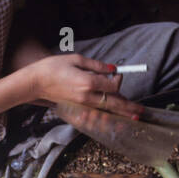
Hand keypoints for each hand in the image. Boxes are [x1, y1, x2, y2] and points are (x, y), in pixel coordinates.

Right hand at [28, 54, 144, 119]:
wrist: (35, 82)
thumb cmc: (53, 67)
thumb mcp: (76, 59)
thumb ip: (96, 65)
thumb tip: (112, 69)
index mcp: (87, 82)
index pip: (112, 85)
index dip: (119, 79)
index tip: (118, 73)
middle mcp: (87, 96)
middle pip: (113, 103)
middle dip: (129, 107)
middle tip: (142, 111)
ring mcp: (82, 105)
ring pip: (106, 110)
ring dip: (120, 113)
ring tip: (133, 115)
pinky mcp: (77, 109)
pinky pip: (96, 114)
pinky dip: (107, 117)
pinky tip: (114, 119)